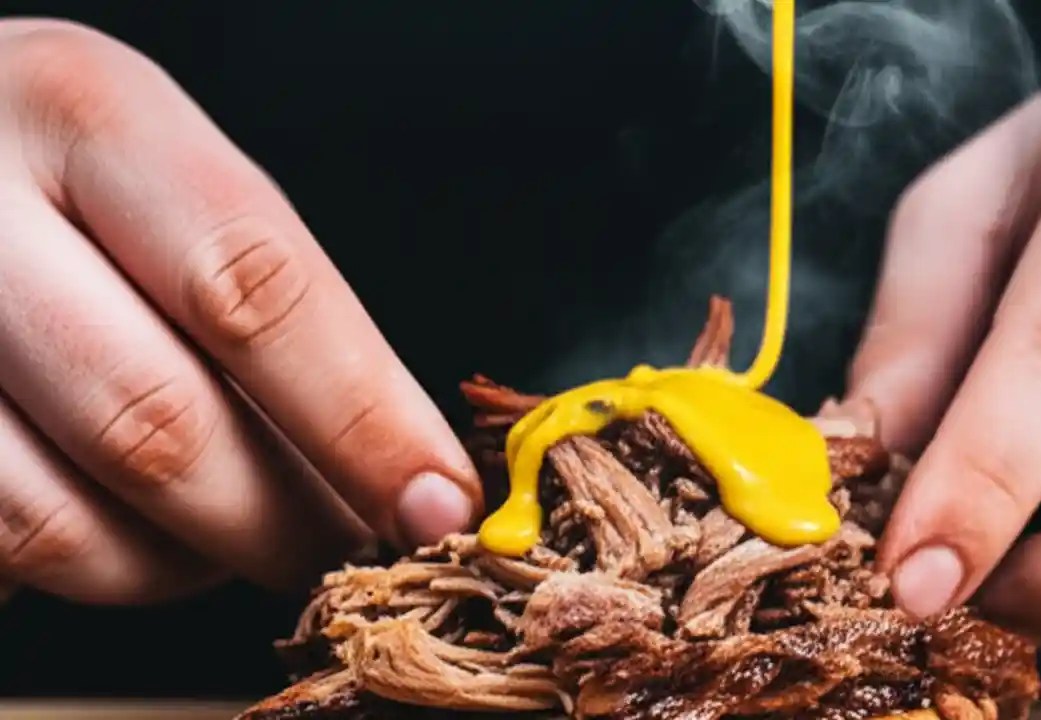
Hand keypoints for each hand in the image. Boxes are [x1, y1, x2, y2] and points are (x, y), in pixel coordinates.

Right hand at [0, 21, 479, 604]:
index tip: (436, 501)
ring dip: (185, 564)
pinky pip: (0, 549)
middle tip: (345, 544)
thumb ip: (264, 295)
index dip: (362, 423)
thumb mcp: (168, 175)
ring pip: (64, 519)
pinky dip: (92, 565)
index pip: (254, 291)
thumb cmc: (70, 173)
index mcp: (91, 115)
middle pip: (159, 424)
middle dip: (282, 520)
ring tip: (233, 534)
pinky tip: (131, 528)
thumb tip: (397, 459)